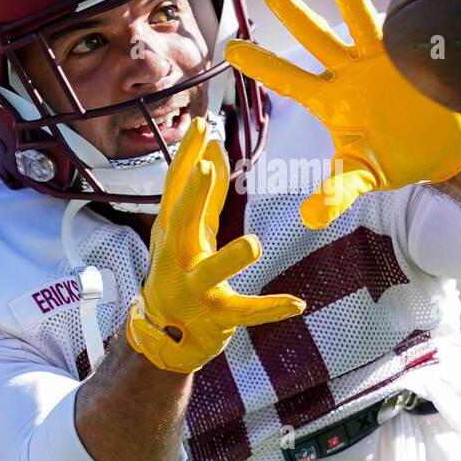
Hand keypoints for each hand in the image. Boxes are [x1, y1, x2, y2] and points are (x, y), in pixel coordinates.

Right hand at [125, 117, 305, 373]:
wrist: (163, 334)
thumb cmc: (180, 270)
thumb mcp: (189, 230)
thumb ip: (205, 191)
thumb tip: (214, 147)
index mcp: (171, 232)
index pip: (175, 188)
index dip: (186, 157)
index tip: (199, 125)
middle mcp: (177, 257)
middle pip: (181, 222)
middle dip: (193, 196)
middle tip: (205, 166)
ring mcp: (195, 289)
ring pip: (211, 272)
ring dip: (229, 258)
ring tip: (254, 244)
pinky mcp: (217, 317)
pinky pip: (245, 312)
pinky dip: (270, 308)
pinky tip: (297, 303)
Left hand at [225, 0, 460, 228]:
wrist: (441, 150)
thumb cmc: (393, 159)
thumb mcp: (361, 175)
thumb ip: (337, 192)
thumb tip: (311, 218)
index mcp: (330, 100)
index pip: (288, 80)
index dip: (261, 65)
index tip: (231, 48)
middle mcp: (349, 73)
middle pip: (317, 41)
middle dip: (297, 18)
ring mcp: (380, 61)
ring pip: (360, 25)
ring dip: (349, 0)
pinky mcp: (412, 57)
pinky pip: (404, 34)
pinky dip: (401, 21)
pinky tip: (397, 0)